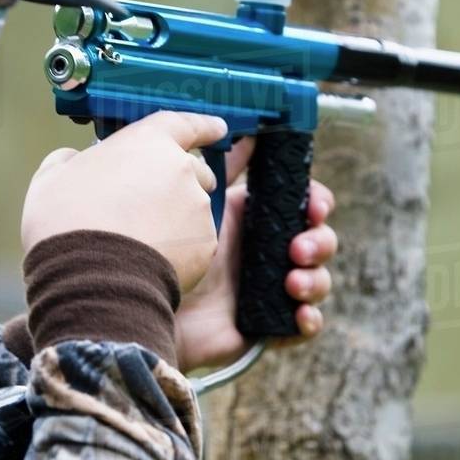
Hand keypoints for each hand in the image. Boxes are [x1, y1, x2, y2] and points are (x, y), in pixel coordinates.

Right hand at [21, 111, 226, 291]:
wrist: (91, 277)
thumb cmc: (67, 222)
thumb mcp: (51, 179)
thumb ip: (68, 161)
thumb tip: (72, 160)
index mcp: (149, 142)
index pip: (185, 123)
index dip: (202, 125)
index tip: (217, 127)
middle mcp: (182, 169)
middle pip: (194, 169)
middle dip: (180, 182)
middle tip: (150, 203)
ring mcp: (197, 207)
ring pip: (195, 209)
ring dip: (177, 218)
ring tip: (142, 240)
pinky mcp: (206, 244)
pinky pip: (196, 244)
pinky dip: (180, 251)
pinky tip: (150, 261)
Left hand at [175, 137, 336, 371]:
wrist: (139, 304)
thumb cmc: (162, 249)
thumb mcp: (196, 201)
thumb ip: (222, 168)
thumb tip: (246, 134)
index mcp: (255, 220)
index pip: (304, 205)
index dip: (318, 202)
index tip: (314, 205)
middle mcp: (267, 253)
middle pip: (320, 241)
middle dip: (320, 242)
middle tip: (297, 250)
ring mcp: (269, 290)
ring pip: (319, 281)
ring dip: (316, 280)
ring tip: (291, 284)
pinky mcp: (266, 324)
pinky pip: (304, 325)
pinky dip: (310, 320)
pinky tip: (298, 315)